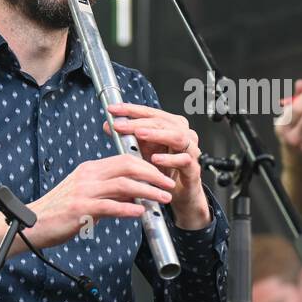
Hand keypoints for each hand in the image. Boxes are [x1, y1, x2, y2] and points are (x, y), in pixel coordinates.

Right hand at [0, 153, 176, 255]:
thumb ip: (111, 195)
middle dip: (153, 174)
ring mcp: (83, 191)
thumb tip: (135, 196)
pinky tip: (140, 212)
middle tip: (169, 184)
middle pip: (128, 166)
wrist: (31, 223)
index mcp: (90, 169)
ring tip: (162, 199)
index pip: (124, 159)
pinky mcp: (80, 209)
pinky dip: (128, 208)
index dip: (147, 165)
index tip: (162, 174)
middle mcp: (88, 175)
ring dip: (147, 191)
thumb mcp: (88, 197)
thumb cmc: (59, 212)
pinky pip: (109, 206)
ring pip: (123, 184)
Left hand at [103, 102, 210, 228]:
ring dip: (156, 134)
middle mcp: (183, 133)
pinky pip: (183, 159)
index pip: (150, 112)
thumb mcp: (143, 150)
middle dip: (139, 122)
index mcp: (171, 125)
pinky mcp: (193, 167)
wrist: (178, 192)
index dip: (130, 110)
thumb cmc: (164, 169)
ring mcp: (191, 149)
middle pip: (162, 122)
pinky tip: (155, 159)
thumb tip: (108, 125)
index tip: (113, 110)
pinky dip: (169, 159)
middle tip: (120, 125)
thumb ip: (128, 137)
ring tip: (139, 134)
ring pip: (176, 136)